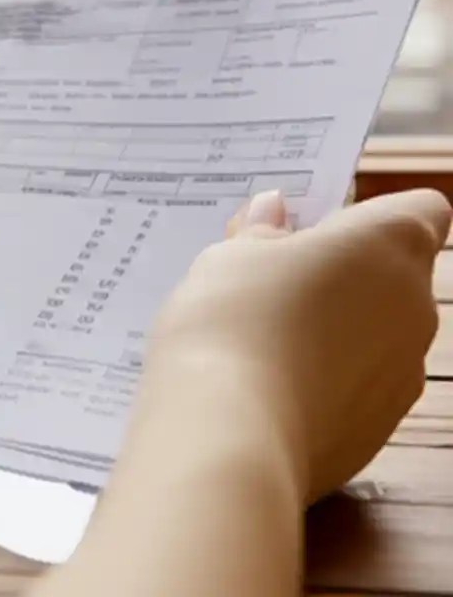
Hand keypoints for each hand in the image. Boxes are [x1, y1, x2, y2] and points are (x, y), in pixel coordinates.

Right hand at [142, 188, 450, 501]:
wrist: (227, 435)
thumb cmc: (234, 322)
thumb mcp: (230, 256)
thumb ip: (263, 233)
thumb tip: (274, 213)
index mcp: (391, 245)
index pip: (417, 209)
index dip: (367, 214)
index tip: (312, 228)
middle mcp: (416, 308)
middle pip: (391, 276)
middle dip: (339, 276)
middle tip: (267, 283)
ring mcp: (403, 377)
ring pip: (373, 338)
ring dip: (330, 333)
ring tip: (258, 344)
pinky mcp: (377, 432)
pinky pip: (353, 392)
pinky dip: (319, 385)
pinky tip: (264, 392)